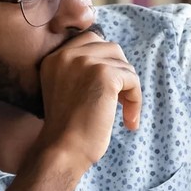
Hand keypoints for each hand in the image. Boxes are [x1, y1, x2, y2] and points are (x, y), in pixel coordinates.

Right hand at [34, 31, 141, 167]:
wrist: (63, 151)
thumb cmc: (67, 130)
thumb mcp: (66, 90)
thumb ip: (81, 71)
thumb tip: (115, 60)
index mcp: (54, 58)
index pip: (90, 40)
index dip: (106, 62)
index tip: (108, 89)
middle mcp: (67, 55)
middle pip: (110, 48)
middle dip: (120, 72)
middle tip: (119, 100)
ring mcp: (85, 62)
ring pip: (124, 64)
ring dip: (129, 89)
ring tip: (124, 113)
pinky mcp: (104, 74)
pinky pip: (132, 80)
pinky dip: (135, 100)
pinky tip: (129, 121)